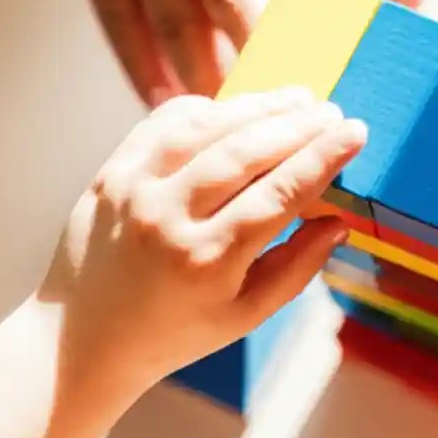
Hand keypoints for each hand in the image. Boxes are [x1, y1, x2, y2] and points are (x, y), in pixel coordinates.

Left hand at [38, 88, 365, 392]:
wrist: (81, 339)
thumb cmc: (174, 333)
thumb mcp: (245, 316)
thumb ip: (297, 268)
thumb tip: (341, 221)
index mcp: (208, 261)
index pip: (280, 194)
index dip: (323, 157)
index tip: (356, 132)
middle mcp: (167, 218)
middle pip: (246, 152)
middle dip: (297, 125)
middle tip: (333, 111)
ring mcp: (133, 190)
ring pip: (205, 127)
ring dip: (257, 107)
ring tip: (297, 99)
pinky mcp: (110, 173)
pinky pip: (163, 124)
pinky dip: (205, 109)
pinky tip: (238, 109)